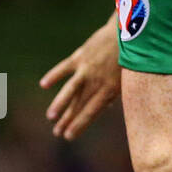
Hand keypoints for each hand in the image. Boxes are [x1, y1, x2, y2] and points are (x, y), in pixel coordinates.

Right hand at [39, 16, 119, 139]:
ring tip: (50, 116)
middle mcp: (97, 81)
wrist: (126, 35)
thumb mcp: (125, 81)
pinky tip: (44, 85)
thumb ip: (112, 94)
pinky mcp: (79, 57)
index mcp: (110, 90)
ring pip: (70, 89)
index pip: (91, 112)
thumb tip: (103, 108)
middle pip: (79, 104)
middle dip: (67, 120)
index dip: (79, 124)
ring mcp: (87, 69)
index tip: (69, 136)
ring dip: (60, 103)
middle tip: (57, 133)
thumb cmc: (127, 60)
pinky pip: (64, 68)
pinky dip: (54, 75)